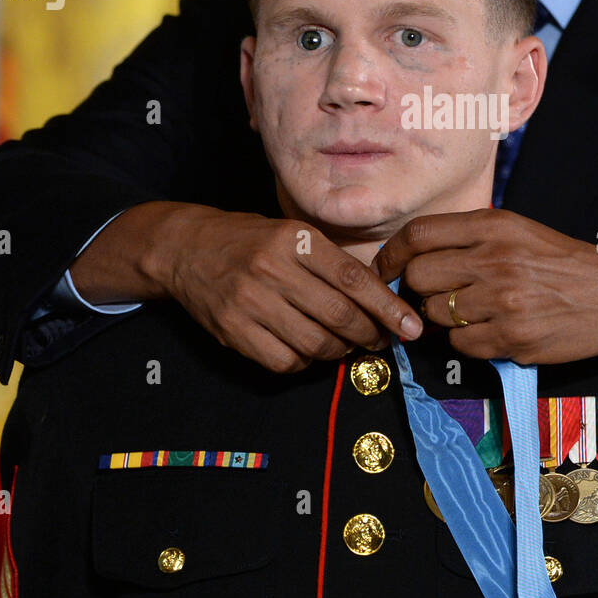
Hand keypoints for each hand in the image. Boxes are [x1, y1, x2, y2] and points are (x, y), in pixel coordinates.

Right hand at [72, 202, 422, 372]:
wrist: (186, 248)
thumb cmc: (252, 241)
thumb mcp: (294, 235)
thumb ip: (333, 263)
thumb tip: (382, 299)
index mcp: (296, 239)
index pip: (354, 280)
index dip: (388, 308)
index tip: (411, 327)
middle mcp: (273, 268)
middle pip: (339, 316)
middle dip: (369, 335)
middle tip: (380, 340)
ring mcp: (250, 302)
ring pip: (315, 343)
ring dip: (339, 351)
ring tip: (344, 345)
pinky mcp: (233, 330)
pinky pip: (285, 361)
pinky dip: (306, 362)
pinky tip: (309, 350)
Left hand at [372, 208, 597, 362]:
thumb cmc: (563, 263)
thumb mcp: (518, 232)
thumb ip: (469, 240)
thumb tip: (413, 259)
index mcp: (494, 227)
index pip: (418, 235)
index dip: (391, 255)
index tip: (386, 270)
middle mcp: (496, 260)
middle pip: (418, 278)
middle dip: (417, 292)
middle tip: (432, 298)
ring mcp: (504, 302)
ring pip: (436, 315)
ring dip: (444, 319)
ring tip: (473, 313)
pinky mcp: (513, 339)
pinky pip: (462, 345)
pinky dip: (468, 342)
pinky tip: (492, 331)